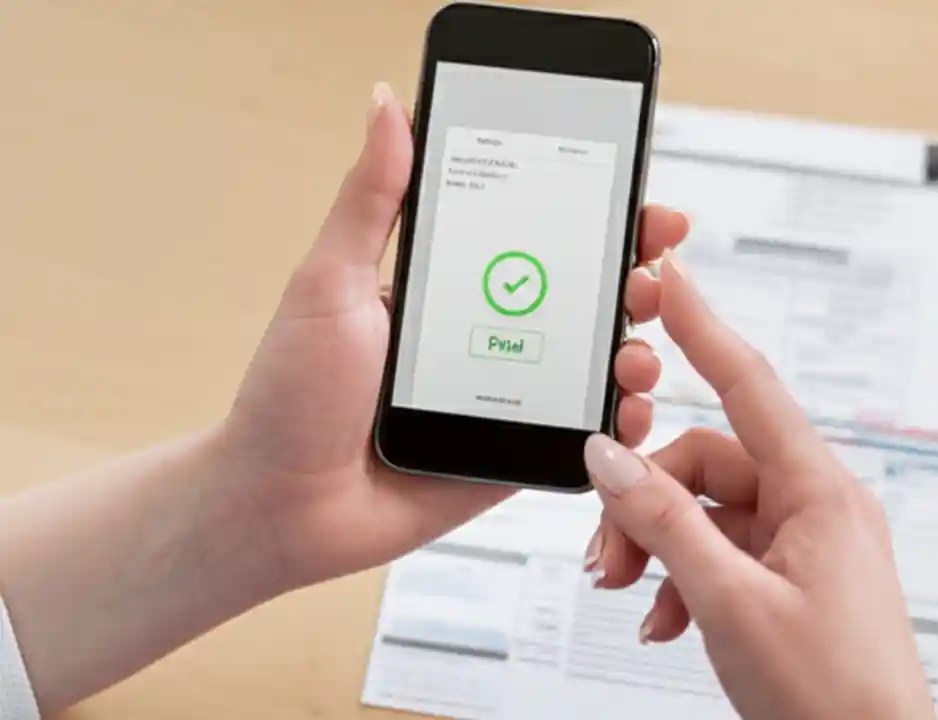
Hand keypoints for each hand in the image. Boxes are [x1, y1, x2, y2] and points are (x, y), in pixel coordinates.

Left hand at [219, 83, 687, 588]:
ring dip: (635, 351)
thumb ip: (370, 199)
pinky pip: (579, 436)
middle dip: (634, 282)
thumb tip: (387, 102)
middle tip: (650, 277)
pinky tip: (628, 413)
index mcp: (451, 287)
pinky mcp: (513, 456)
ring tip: (636, 351)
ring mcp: (505, 398)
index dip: (597, 220)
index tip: (639, 205)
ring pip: (593, 367)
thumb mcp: (329, 281)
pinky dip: (617, 425)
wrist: (276, 505)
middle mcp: (488, 337)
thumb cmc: (289, 393)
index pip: (538, 239)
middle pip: (583, 299)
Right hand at [581, 253, 932, 719]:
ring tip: (634, 597)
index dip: (703, 327)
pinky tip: (666, 620)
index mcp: (819, 492)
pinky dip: (682, 577)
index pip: (748, 385)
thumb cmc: (832, 694)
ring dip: (658, 547)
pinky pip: (719, 548)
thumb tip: (610, 461)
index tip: (670, 277)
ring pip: (704, 508)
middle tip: (607, 556)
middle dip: (644, 501)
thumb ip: (665, 525)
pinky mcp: (788, 573)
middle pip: (704, 460)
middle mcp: (813, 503)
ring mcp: (801, 540)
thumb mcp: (730, 603)